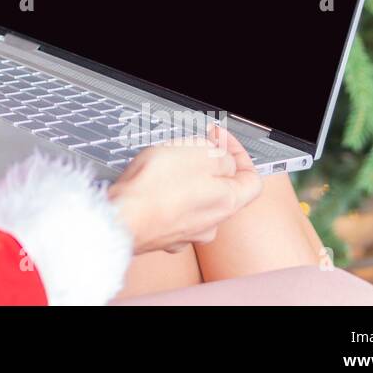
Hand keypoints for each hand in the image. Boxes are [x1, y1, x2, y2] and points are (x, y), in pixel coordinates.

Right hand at [107, 125, 262, 254]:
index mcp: (227, 202)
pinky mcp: (163, 234)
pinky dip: (167, 196)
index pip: (251, 179)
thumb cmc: (156, 187)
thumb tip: (226, 162)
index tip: (219, 138)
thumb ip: (221, 157)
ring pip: (196, 202)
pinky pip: (172, 211)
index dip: (239, 152)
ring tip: (165, 163)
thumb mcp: (198, 153)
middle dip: (209, 165)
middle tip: (191, 147)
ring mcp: (186, 232)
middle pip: (222, 190)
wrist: (120, 218)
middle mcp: (211, 223)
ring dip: (186, 180)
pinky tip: (151, 185)